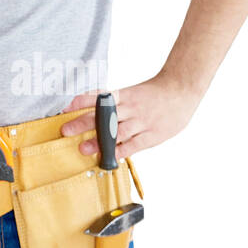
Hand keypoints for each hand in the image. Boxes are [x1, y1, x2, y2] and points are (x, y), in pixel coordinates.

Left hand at [58, 76, 201, 159]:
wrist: (182, 89)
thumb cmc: (154, 93)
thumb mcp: (133, 93)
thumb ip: (116, 102)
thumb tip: (92, 108)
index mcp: (124, 95)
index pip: (99, 96)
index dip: (81, 101)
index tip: (66, 107)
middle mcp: (130, 107)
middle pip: (103, 115)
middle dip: (82, 123)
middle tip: (66, 130)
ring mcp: (141, 121)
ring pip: (117, 132)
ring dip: (99, 141)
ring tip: (84, 148)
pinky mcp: (153, 135)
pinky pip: (134, 145)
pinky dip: (121, 152)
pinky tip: (110, 158)